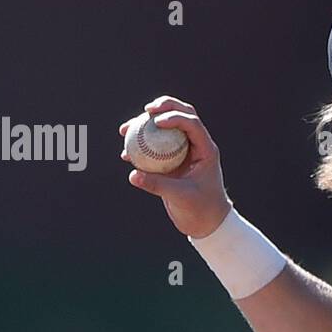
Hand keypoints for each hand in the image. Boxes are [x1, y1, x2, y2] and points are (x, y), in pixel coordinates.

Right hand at [120, 95, 231, 238]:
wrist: (206, 224)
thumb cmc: (201, 210)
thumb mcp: (181, 197)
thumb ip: (157, 184)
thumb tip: (132, 174)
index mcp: (205, 150)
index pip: (192, 124)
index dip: (174, 117)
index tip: (156, 121)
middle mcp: (195, 146)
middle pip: (181, 115)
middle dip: (164, 107)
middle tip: (146, 110)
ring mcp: (183, 152)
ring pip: (165, 130)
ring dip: (145, 126)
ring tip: (125, 130)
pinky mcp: (172, 162)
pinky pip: (154, 150)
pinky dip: (140, 149)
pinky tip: (125, 154)